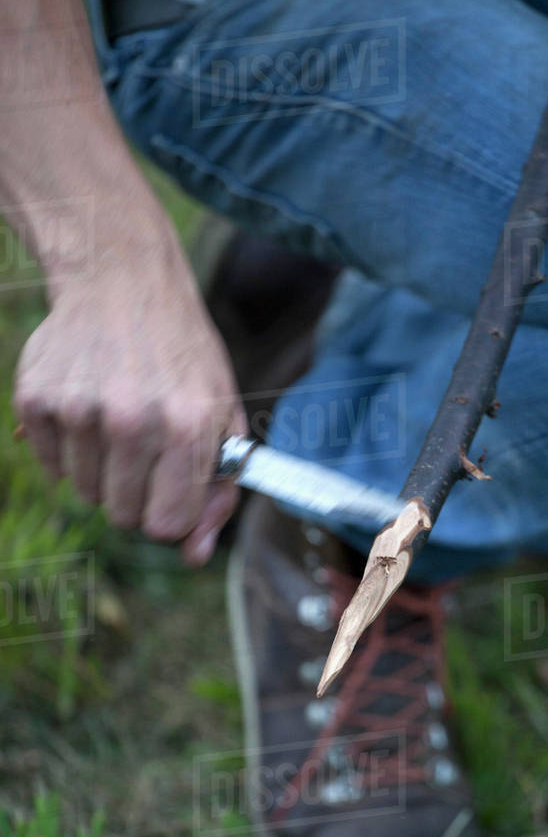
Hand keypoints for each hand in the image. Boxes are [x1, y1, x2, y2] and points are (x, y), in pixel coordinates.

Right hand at [14, 238, 246, 566]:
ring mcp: (80, 410)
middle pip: (123, 517)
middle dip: (137, 495)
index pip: (168, 524)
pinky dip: (70, 448)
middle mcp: (134, 419)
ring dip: (104, 470)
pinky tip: (88, 405)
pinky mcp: (37, 400)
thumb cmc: (182, 358)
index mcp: (189, 426)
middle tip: (147, 449)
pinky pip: (53, 465)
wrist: (122, 281)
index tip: (172, 490)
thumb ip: (217, 492)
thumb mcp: (221, 416)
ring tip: (119, 420)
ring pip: (87, 494)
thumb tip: (193, 555)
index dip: (172, 515)